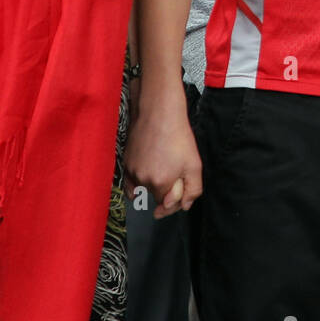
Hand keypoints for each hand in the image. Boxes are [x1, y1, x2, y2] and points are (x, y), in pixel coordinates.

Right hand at [124, 95, 201, 218]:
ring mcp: (131, 171)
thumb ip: (192, 190)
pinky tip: (146, 175)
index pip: (166, 205)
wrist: (158, 114)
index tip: (177, 193)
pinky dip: (136, 184)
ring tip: (161, 168)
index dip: (175, 201)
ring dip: (151, 185)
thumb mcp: (194, 165)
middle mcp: (142, 180)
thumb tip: (184, 206)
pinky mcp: (125, 162)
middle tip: (173, 173)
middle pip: (154, 196)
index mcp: (161, 182)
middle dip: (164, 191)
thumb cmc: (178, 136)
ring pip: (142, 189)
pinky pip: (129, 183)